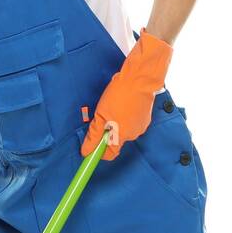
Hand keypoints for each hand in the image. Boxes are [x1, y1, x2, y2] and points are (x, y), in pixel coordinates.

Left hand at [80, 28, 173, 160]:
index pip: (110, 154)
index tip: (92, 146)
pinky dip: (125, 117)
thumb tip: (86, 152)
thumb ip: (94, 135)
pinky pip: (131, 122)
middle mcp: (133, 134)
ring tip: (113, 107)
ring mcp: (141, 126)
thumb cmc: (120, 94)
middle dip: (107, 132)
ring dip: (116, 123)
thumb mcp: (101, 115)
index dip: (99, 152)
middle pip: (116, 141)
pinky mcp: (145, 117)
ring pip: (123, 130)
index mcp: (122, 135)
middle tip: (101, 116)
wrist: (140, 77)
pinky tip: (122, 104)